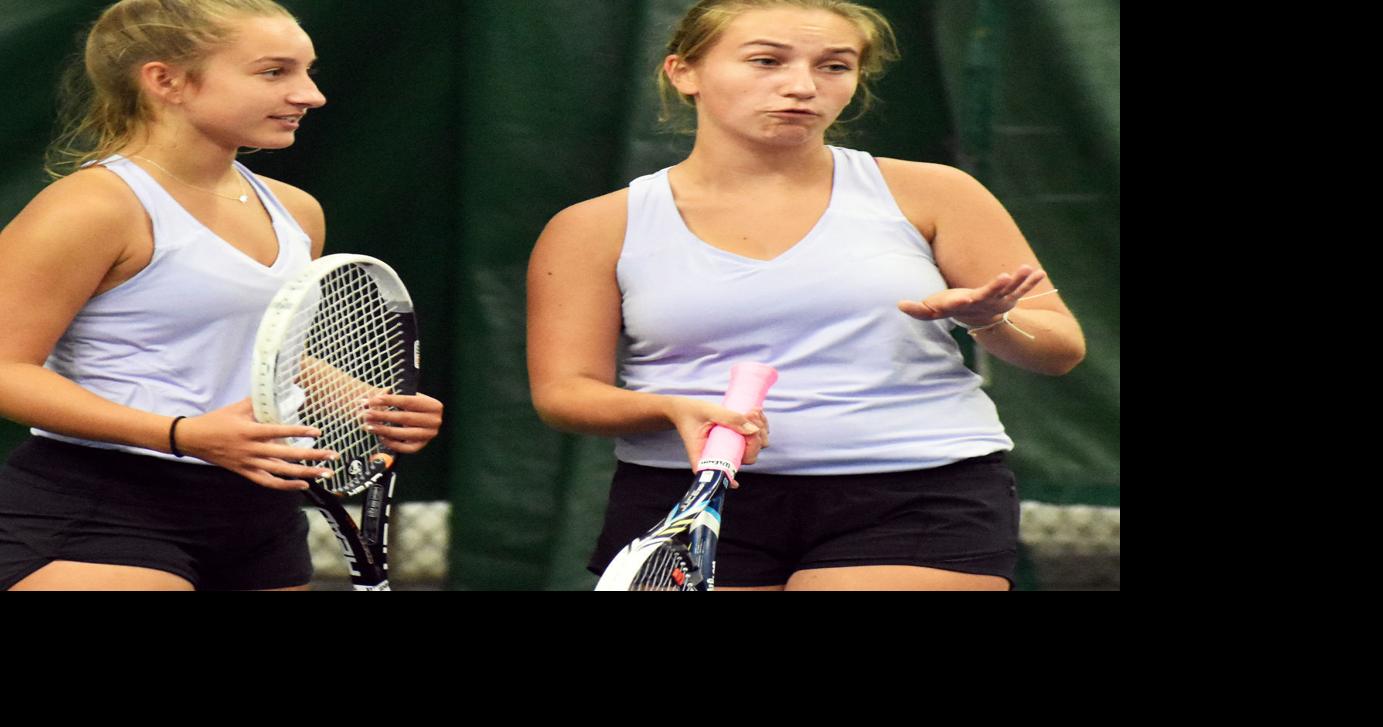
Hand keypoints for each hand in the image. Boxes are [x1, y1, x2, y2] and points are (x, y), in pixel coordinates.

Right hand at [175, 398, 337, 490]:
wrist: (193, 439)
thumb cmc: (216, 421)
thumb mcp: (237, 408)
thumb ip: (259, 401)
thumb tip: (276, 389)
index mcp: (250, 431)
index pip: (279, 432)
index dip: (299, 432)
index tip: (318, 432)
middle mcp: (251, 450)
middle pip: (286, 455)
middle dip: (312, 456)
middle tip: (332, 455)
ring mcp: (248, 464)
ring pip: (281, 472)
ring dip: (305, 473)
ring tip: (324, 472)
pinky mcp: (245, 472)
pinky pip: (268, 482)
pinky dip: (286, 485)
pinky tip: (303, 485)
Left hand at [363, 392, 442, 453]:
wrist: (426, 417)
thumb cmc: (413, 405)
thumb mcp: (408, 397)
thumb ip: (389, 398)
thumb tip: (364, 402)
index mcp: (433, 405)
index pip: (407, 401)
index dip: (389, 401)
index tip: (373, 400)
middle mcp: (434, 420)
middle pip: (405, 418)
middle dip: (383, 416)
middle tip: (367, 414)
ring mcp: (430, 434)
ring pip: (404, 434)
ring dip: (384, 430)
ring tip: (370, 426)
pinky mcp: (422, 445)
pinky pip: (406, 448)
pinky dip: (393, 444)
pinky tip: (381, 438)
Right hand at [666, 397, 768, 488]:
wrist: (685, 409)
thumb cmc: (692, 412)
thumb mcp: (708, 412)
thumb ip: (730, 419)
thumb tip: (753, 430)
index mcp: (708, 457)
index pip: (724, 473)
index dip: (737, 472)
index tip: (741, 458)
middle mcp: (722, 456)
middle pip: (749, 457)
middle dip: (756, 437)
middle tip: (749, 415)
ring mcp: (732, 449)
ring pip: (756, 446)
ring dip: (760, 428)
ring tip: (752, 411)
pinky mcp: (737, 440)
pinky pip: (756, 436)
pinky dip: (760, 424)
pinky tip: (755, 411)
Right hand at [898, 265, 1047, 325]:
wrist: (978, 319)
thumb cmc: (951, 308)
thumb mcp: (933, 310)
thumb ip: (918, 310)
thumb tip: (899, 305)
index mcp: (964, 305)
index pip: (964, 302)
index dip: (965, 300)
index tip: (968, 297)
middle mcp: (983, 304)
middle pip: (991, 296)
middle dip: (998, 287)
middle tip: (1005, 277)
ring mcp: (999, 301)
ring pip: (1010, 292)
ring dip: (1019, 282)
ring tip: (1027, 269)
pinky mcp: (1011, 297)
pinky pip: (1022, 289)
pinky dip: (1030, 281)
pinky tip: (1039, 272)